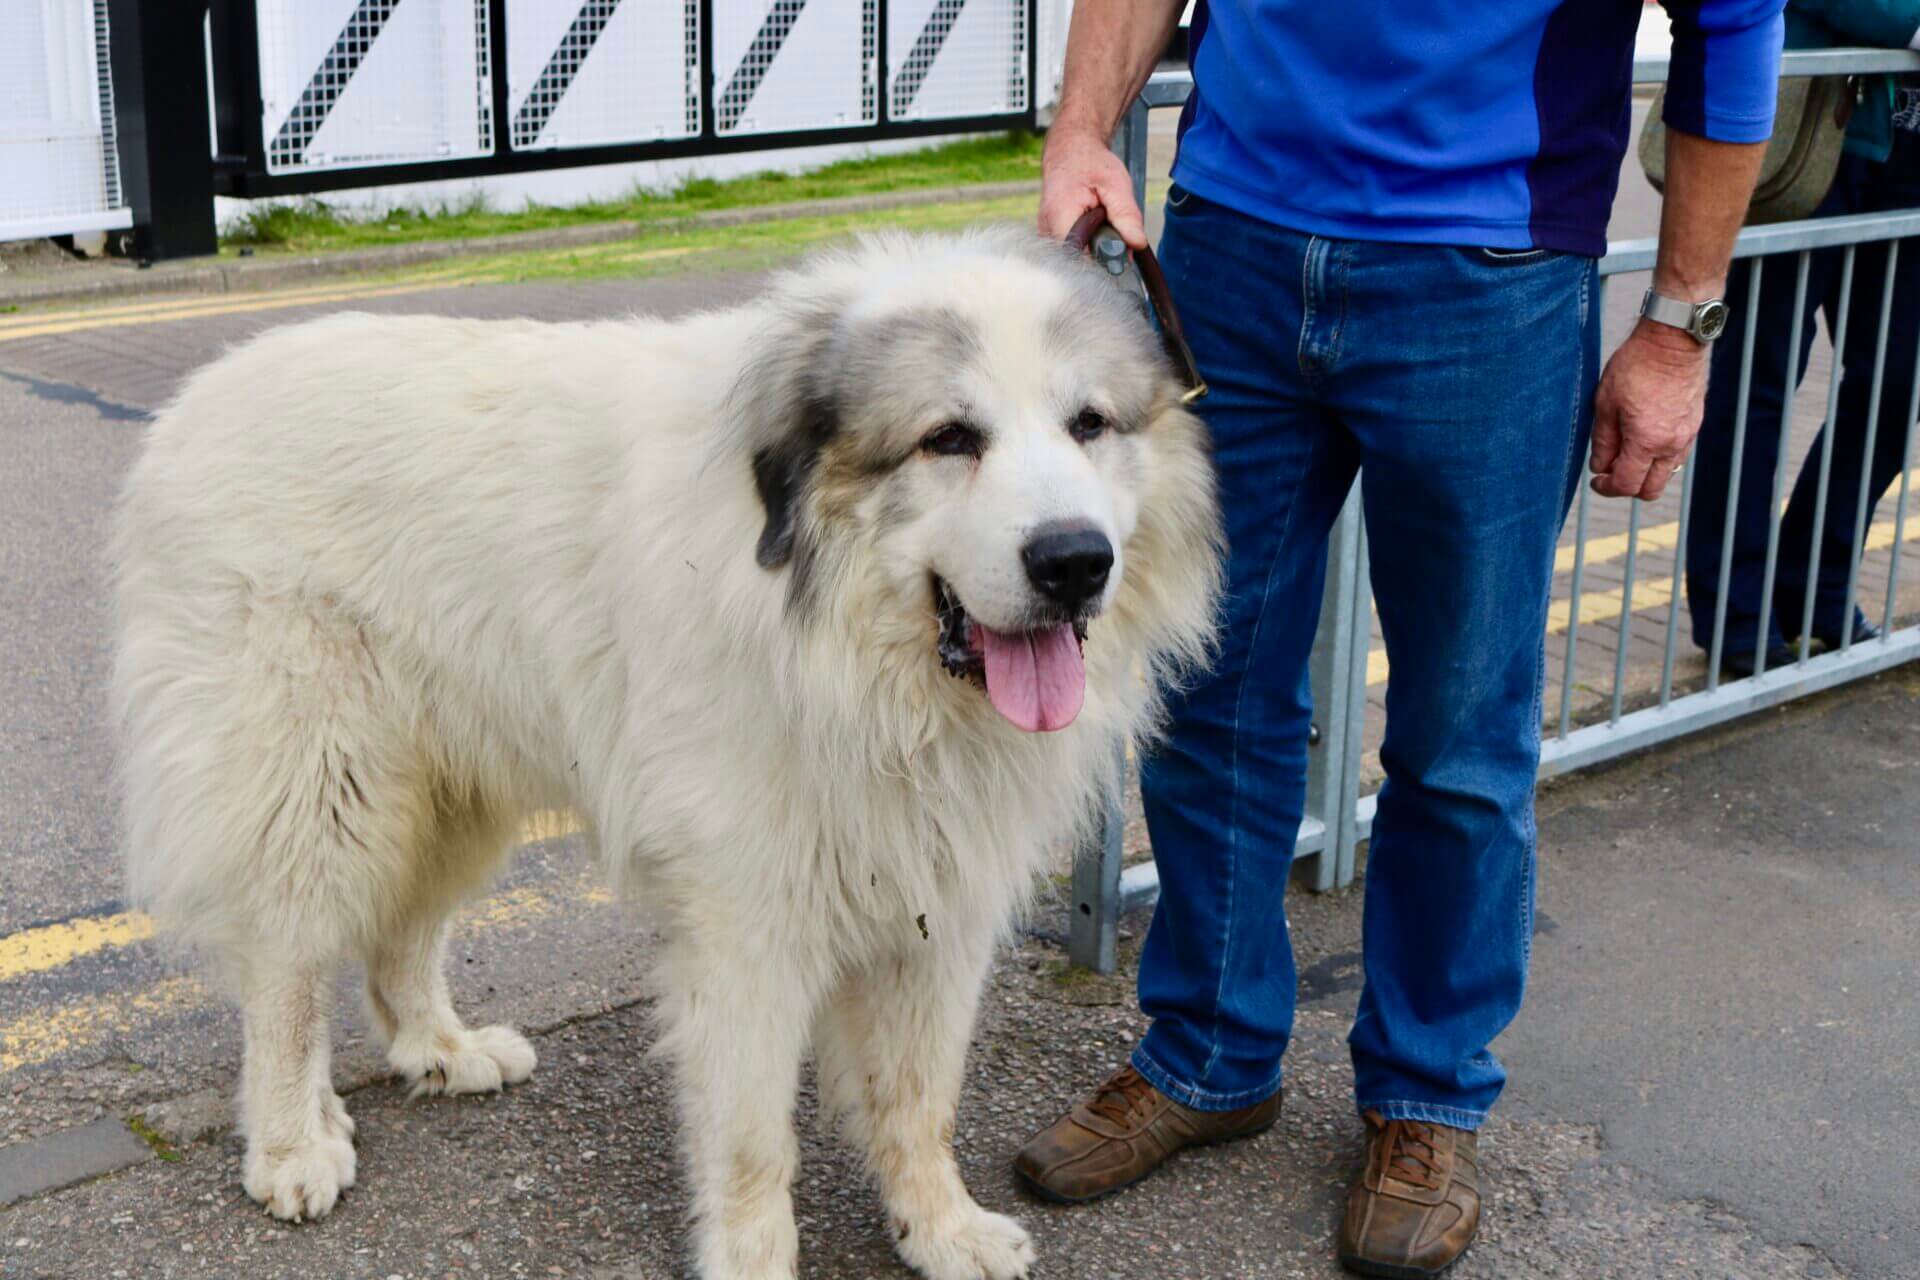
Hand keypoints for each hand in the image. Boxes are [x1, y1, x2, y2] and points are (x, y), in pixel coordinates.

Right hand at [1038, 121, 1147, 248]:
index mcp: (1059, 217)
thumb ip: (1127, 216)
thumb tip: (1137, 244)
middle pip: (1078, 260)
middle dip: (1102, 252)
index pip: (1081, 259)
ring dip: (1094, 247)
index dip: (1104, 259)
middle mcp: (1046, 230)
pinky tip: (1092, 227)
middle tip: (1113, 229)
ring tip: (1100, 223)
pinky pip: (1072, 250)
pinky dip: (1087, 243)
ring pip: (1075, 257)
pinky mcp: (1050, 237)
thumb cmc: (1089, 162)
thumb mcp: (1116, 184)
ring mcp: (1045, 235)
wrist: (1070, 150)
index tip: (1121, 250)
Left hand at [1588, 318, 1710, 501]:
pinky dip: (1659, 457)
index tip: (1596, 481)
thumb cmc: (1635, 367)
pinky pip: (1677, 455)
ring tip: (1625, 452)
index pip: (1627, 485)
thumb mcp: (1605, 405)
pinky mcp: (1695, 424)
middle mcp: (1672, 444)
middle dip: (1628, 487)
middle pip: (1651, 490)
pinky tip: (1644, 438)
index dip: (1607, 488)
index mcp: (1648, 441)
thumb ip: (1603, 442)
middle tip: (1609, 472)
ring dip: (1645, 473)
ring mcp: (1688, 435)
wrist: (1672, 341)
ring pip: (1666, 474)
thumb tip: (1600, 467)